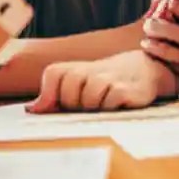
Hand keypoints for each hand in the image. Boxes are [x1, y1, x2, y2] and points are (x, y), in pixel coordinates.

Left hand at [26, 51, 178, 113]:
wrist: (146, 70)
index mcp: (76, 69)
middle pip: (70, 90)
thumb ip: (55, 96)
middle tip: (87, 107)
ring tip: (103, 107)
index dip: (50, 93)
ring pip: (89, 99)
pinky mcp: (126, 90)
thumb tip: (31, 109)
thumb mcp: (80, 87)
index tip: (56, 106)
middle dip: (75, 105)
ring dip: (94, 109)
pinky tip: (117, 106)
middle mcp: (91, 70)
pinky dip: (110, 109)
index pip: (54, 73)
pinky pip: (109, 103)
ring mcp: (110, 78)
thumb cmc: (107, 83)